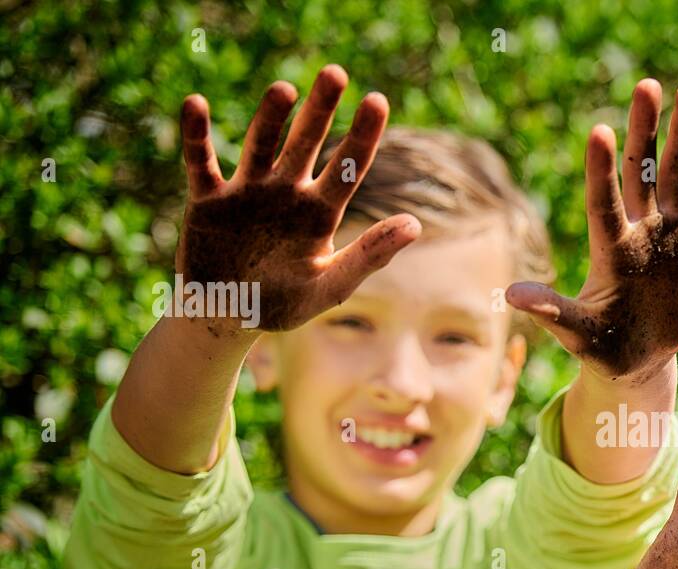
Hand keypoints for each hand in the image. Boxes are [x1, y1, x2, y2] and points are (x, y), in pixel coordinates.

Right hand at [176, 64, 420, 334]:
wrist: (229, 319)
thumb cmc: (284, 304)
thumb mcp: (331, 285)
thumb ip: (370, 255)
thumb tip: (415, 225)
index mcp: (320, 213)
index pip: (347, 167)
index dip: (363, 135)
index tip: (378, 100)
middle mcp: (286, 193)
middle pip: (306, 142)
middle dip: (320, 109)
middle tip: (335, 73)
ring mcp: (247, 192)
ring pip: (260, 145)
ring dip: (270, 117)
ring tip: (284, 89)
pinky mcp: (208, 201)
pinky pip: (200, 163)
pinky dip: (196, 136)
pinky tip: (195, 104)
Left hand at [506, 78, 677, 381]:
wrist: (639, 358)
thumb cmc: (601, 346)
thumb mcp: (576, 333)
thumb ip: (551, 312)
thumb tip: (511, 295)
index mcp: (608, 249)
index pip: (603, 201)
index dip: (602, 169)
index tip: (600, 132)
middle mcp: (638, 229)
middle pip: (641, 171)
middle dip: (645, 130)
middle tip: (647, 86)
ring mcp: (669, 232)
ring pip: (677, 174)